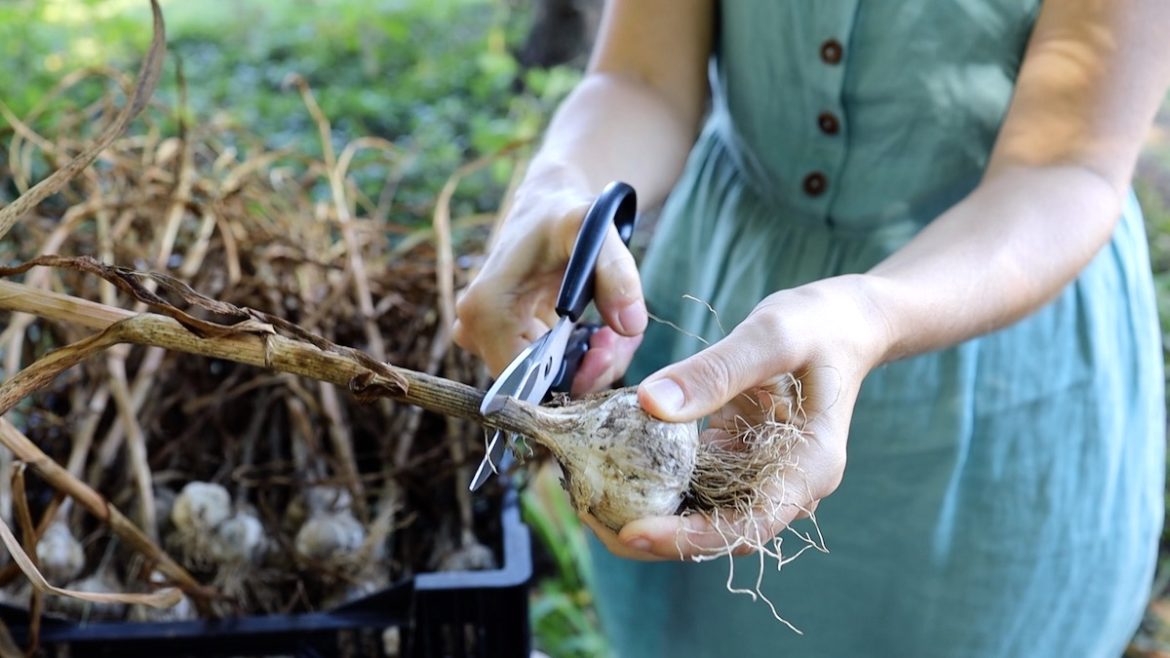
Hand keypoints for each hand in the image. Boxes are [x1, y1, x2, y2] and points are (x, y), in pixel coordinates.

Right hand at [453, 172, 646, 392]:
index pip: (524, 383)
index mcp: (486, 310)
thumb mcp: (592, 232)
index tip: (608, 352)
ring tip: (614, 333)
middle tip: (618, 341)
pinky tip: (600, 332)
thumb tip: (632, 326)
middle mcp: (475, 329)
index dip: (572, 380)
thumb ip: (616, 273)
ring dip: (585, 364)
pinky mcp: (500, 338)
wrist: (548, 206)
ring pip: (542, 379)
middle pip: (535, 385)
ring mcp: (484, 336)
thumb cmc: (564, 215)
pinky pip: (542, 367)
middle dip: (584, 371)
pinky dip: (576, 357)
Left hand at [591, 275, 891, 559]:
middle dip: (654, 534)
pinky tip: (612, 464)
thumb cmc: (820, 326)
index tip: (632, 530)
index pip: (746, 528)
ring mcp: (761, 476)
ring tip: (591, 496)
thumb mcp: (772, 335)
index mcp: (809, 469)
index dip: (688, 539)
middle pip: (716, 533)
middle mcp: (786, 486)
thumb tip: (650, 404)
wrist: (844, 322)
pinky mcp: (739, 460)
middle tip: (591, 513)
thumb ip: (714, 372)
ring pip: (700, 514)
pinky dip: (656, 480)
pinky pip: (694, 482)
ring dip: (648, 511)